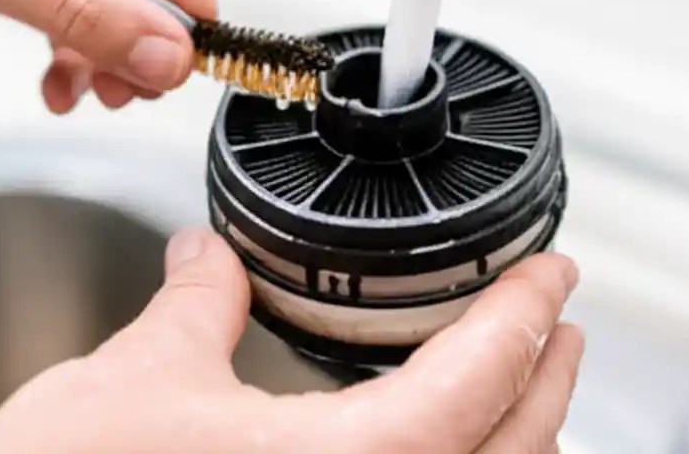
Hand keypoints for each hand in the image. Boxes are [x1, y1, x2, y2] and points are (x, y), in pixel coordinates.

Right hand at [0, 229, 583, 453]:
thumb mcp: (133, 380)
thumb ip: (195, 304)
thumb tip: (209, 256)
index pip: (483, 378)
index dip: (527, 313)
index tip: (554, 274)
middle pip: (516, 453)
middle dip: (547, 379)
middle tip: (555, 322)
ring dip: (514, 441)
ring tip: (511, 386)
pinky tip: (427, 450)